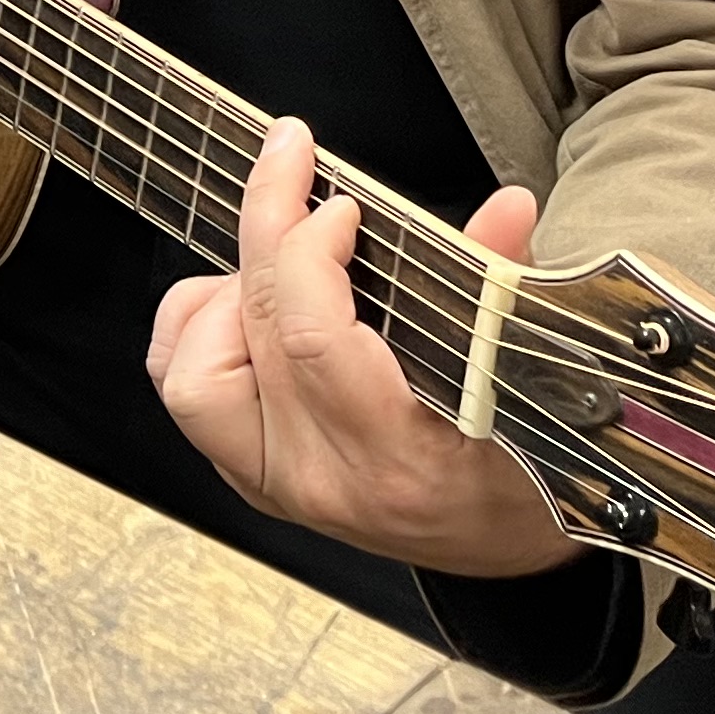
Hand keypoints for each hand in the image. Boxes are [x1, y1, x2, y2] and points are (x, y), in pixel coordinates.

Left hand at [146, 119, 578, 580]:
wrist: (508, 547)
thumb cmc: (525, 472)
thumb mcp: (529, 383)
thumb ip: (501, 287)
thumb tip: (507, 209)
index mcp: (399, 457)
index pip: (312, 338)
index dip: (309, 249)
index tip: (340, 202)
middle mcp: (325, 478)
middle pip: (254, 330)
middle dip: (267, 225)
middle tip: (290, 165)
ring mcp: (278, 484)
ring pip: (189, 376)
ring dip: (216, 296)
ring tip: (273, 260)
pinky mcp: (252, 478)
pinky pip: (185, 394)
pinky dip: (195, 331)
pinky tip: (239, 301)